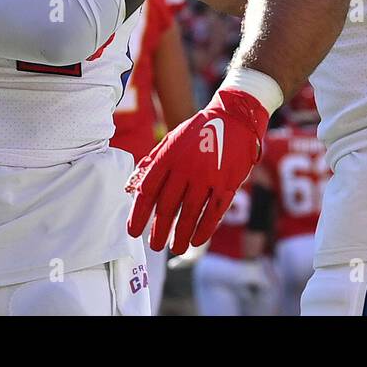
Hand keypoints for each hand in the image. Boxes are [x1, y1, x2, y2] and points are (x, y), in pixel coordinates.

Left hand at [126, 88, 268, 253]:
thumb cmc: (199, 132)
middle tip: (155, 246)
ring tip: (176, 248)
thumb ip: (152, 162)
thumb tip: (131, 186)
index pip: (148, 190)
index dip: (139, 214)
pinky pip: (214, 212)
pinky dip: (205, 229)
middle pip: (168, 207)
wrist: (235, 118)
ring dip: (182, 235)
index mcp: (169, 156)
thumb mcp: (171, 140)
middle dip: (159, 230)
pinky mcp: (227, 183)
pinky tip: (197, 240)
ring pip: (191, 213)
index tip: (134, 232)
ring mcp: (208, 176)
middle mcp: (186, 167)